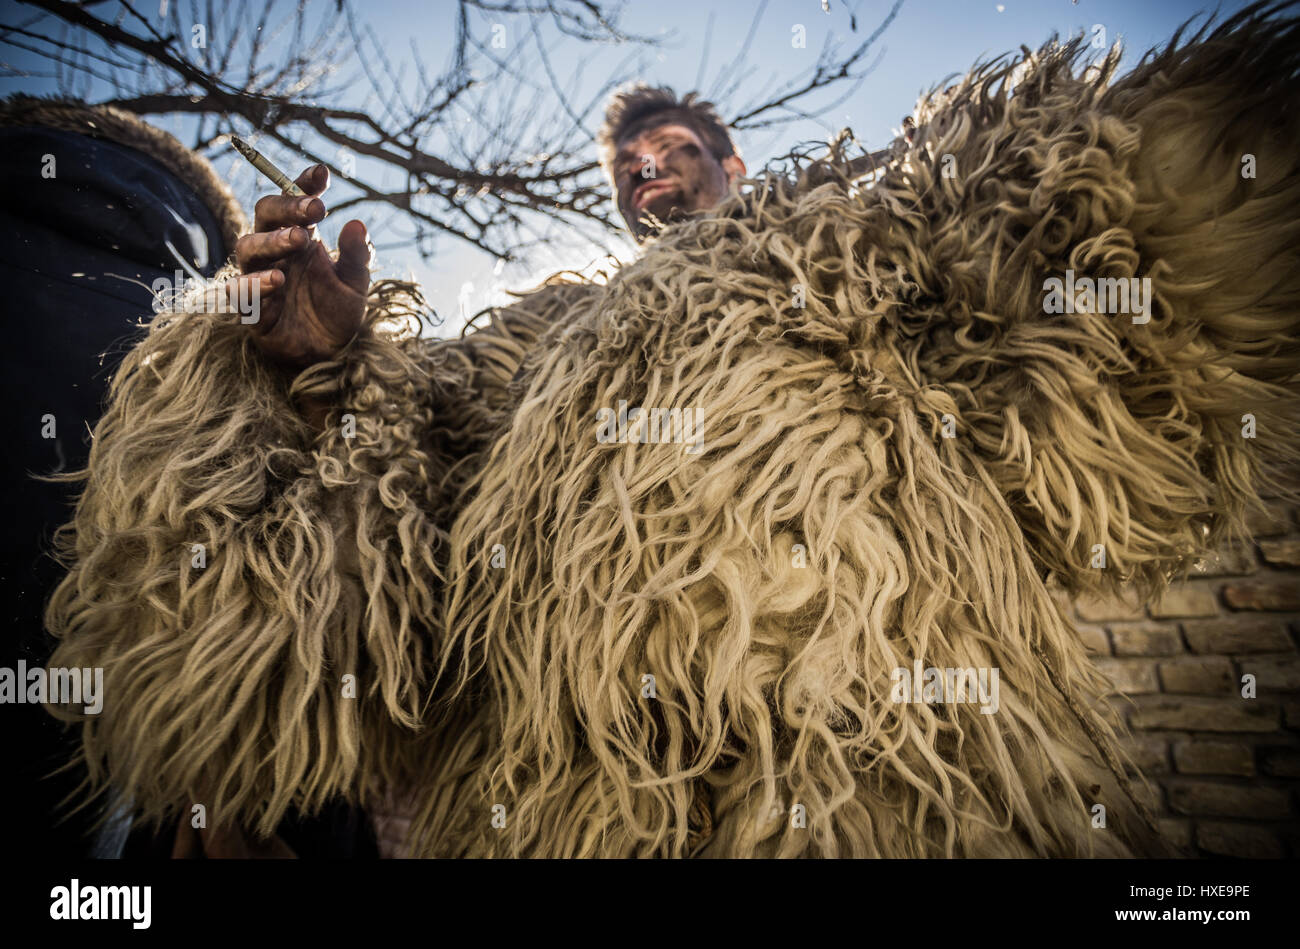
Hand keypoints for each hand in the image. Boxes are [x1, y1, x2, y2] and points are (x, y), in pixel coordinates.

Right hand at [233, 163, 371, 368]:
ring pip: (247, 247)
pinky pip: (241, 291)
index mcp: (299, 238)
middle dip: (287, 206)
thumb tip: (357, 222)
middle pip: (264, 215)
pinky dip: (257, 283)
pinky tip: (278, 280)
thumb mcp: (355, 284)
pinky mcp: (251, 309)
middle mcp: (275, 252)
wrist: (329, 357)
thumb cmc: (337, 314)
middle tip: (316, 208)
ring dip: (272, 240)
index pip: (294, 202)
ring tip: (300, 240)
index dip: (303, 184)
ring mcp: (259, 278)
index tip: (322, 173)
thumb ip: (357, 255)